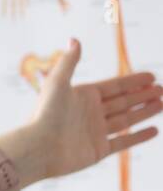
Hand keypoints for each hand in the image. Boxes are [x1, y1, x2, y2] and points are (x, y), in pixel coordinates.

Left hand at [5, 38, 160, 184]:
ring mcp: (95, 132)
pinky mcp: (98, 150)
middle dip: (143, 95)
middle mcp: (90, 113)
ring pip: (126, 120)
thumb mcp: (57, 83)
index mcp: (82, 96)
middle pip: (123, 102)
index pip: (114, 86)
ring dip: (145, 112)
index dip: (133, 82)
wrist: (39, 148)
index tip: (152, 76)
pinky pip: (124, 142)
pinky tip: (154, 130)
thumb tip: (74, 39)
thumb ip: (69, 61)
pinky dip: (139, 137)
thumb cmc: (46, 114)